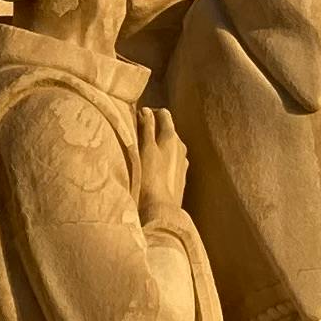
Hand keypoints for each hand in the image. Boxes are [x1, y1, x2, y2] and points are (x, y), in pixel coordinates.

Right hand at [131, 106, 188, 223]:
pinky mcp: (181, 176)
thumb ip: (146, 128)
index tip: (137, 117)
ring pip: (170, 146)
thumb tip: (146, 110)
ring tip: (143, 153)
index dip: (150, 113)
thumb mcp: (144, 149)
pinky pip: (172, 161)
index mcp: (171, 137)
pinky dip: (163, 159)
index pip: (163, 114)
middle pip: (167, 130)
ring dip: (158, 145)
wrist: (161, 210)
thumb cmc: (149, 178)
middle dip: (154, 128)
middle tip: (136, 133)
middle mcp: (181, 147)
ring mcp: (183, 162)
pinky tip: (153, 168)